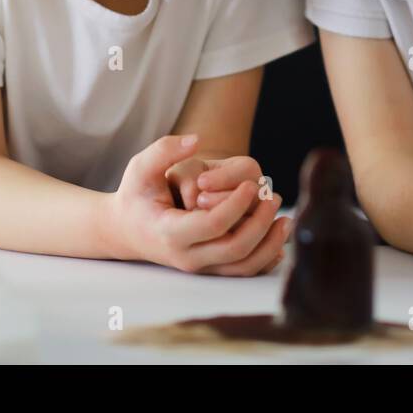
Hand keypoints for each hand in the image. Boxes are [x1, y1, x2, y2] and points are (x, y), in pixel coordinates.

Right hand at [108, 135, 289, 274]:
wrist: (127, 229)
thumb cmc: (137, 194)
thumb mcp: (140, 167)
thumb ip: (164, 150)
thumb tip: (195, 140)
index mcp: (169, 232)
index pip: (212, 224)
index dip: (236, 204)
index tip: (251, 185)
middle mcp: (186, 256)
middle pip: (235, 248)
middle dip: (260, 223)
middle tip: (273, 197)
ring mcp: (200, 268)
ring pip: (243, 266)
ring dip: (269, 243)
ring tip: (284, 218)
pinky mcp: (210, 270)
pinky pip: (244, 272)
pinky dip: (265, 259)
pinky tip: (280, 240)